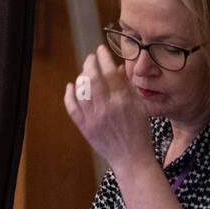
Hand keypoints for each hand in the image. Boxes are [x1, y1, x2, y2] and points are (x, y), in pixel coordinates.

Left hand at [64, 44, 153, 174]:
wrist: (132, 159)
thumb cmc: (139, 132)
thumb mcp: (140, 107)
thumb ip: (129, 87)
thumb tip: (117, 68)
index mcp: (124, 101)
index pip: (110, 72)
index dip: (104, 58)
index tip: (101, 49)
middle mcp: (107, 107)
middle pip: (93, 77)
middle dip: (90, 63)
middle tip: (91, 57)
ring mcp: (94, 117)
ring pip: (81, 90)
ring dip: (81, 77)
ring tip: (85, 72)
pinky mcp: (84, 127)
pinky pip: (72, 107)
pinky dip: (69, 94)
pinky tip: (71, 86)